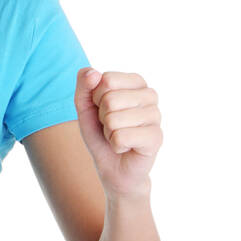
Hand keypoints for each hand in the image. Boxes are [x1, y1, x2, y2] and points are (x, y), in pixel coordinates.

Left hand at [74, 68, 161, 199]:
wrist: (114, 167)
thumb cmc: (101, 134)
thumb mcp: (85, 108)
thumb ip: (84, 86)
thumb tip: (93, 72)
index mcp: (136, 82)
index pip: (106, 79)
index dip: (96, 98)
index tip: (103, 110)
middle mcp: (150, 95)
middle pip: (110, 99)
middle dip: (102, 117)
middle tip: (111, 127)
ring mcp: (156, 115)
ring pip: (114, 119)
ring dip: (109, 133)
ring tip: (118, 136)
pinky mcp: (156, 137)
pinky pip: (121, 137)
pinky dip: (115, 146)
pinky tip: (126, 147)